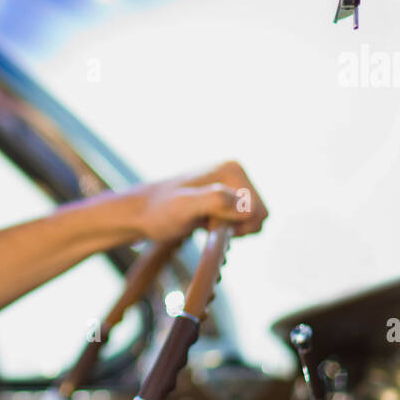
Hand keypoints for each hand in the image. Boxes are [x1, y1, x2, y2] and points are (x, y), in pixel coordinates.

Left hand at [128, 160, 267, 242]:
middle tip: (207, 225)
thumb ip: (215, 201)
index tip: (209, 223)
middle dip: (237, 227)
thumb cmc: (158, 211)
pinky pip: (241, 220)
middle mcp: (234, 172)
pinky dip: (228, 229)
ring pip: (252, 219)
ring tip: (205, 225)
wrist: (140, 213)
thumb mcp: (184, 207)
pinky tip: (206, 226)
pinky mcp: (223, 197)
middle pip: (259, 213)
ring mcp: (229, 184)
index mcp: (232, 169)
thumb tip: (247, 207)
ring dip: (232, 230)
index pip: (259, 209)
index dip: (238, 226)